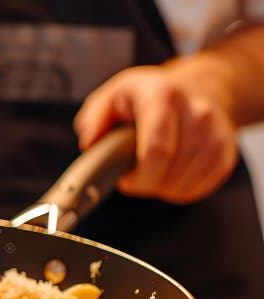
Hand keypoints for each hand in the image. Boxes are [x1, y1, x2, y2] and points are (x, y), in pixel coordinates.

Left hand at [74, 65, 237, 203]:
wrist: (196, 89)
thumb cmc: (146, 98)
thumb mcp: (111, 96)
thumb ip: (94, 119)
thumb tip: (90, 144)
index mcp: (162, 96)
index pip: (156, 150)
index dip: (138, 176)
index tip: (125, 180)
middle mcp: (196, 111)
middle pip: (169, 172)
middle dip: (146, 184)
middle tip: (134, 179)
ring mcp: (216, 131)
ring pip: (184, 183)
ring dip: (162, 188)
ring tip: (151, 173)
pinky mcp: (227, 150)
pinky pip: (201, 187)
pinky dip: (181, 191)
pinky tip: (170, 177)